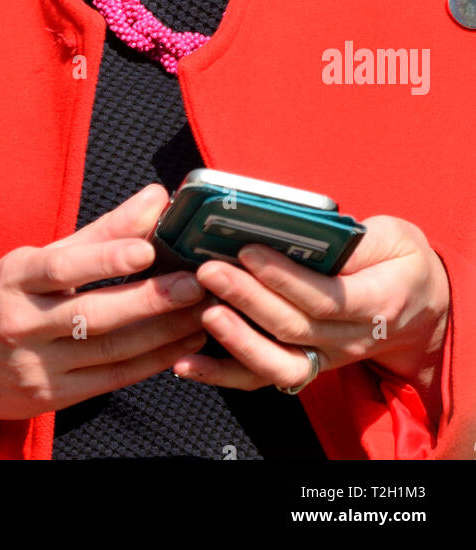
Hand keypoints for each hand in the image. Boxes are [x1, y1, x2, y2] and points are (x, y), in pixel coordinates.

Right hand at [0, 184, 208, 431]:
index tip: (147, 248)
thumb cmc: (1, 298)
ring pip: (110, 351)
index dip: (106, 257)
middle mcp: (24, 322)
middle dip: (150, 300)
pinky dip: (150, 362)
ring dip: (163, 332)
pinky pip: (111, 380)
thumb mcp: (36, 257)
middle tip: (195, 284)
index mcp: (17, 278)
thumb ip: (100, 232)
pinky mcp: (53, 398)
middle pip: (94, 314)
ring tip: (201, 310)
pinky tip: (181, 344)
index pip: (63, 266)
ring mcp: (38, 365)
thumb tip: (155, 198)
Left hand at [173, 215, 449, 426]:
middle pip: (293, 328)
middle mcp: (350, 340)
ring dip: (235, 341)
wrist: (422, 312)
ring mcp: (326, 359)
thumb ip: (355, 239)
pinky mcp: (305, 365)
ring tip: (202, 312)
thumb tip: (303, 229)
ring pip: (278, 365)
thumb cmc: (401, 265)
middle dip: (247, 298)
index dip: (284, 277)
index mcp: (376, 302)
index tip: (248, 250)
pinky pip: (262, 379)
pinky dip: (222, 375)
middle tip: (209, 270)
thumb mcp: (395, 239)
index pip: (325, 298)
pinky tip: (186, 363)